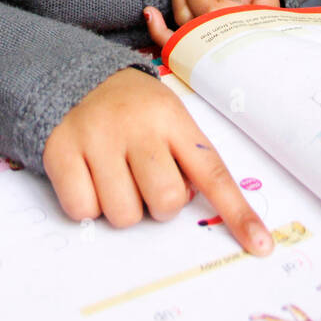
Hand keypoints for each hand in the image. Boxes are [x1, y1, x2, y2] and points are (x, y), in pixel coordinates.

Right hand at [42, 67, 273, 253]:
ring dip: (121, 207)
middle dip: (158, 205)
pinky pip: (83, 210)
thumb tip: (205, 211)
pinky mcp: (60, 151)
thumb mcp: (166, 116)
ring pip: (124, 214)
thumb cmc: (131, 108)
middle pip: (166, 201)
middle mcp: (136, 125)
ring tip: (113, 174)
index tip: (261, 245)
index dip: (237, 213)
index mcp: (172, 117)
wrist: (71, 74)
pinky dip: (86, 204)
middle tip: (144, 181)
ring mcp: (96, 137)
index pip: (212, 172)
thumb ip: (187, 158)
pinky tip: (86, 175)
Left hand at [143, 0, 279, 49]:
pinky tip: (149, 12)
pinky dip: (156, 28)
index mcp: (244, 21)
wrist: (264, 10)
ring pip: (180, 26)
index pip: (211, 11)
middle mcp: (224, 36)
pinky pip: (170, 42)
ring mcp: (209, 42)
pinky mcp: (195, 43)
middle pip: (192, 18)